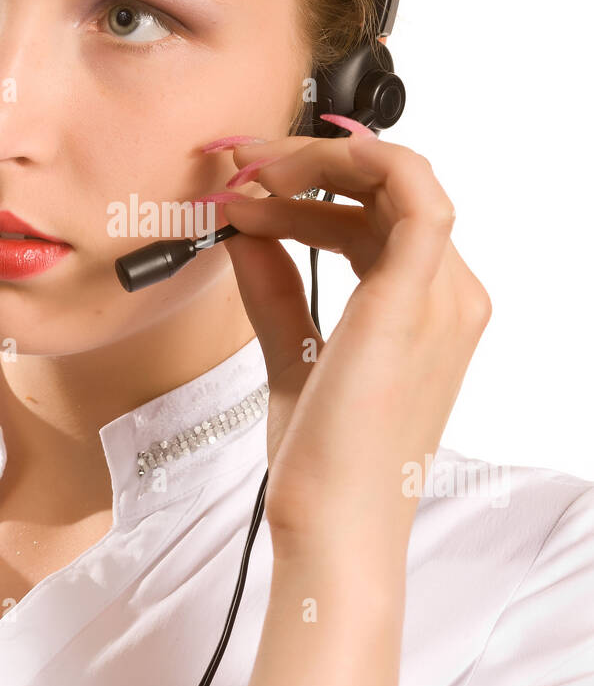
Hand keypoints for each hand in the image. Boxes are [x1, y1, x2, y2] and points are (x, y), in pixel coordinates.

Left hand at [215, 125, 491, 568]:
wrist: (331, 525)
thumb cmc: (324, 461)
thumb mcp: (294, 354)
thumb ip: (277, 289)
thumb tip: (246, 233)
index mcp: (427, 311)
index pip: (377, 218)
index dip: (311, 190)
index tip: (243, 189)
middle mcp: (449, 297)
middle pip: (387, 189)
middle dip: (306, 164)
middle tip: (236, 165)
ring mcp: (443, 296)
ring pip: (397, 178)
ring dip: (317, 161)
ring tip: (247, 173)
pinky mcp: (417, 299)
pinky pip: (413, 192)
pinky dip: (358, 161)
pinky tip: (291, 168)